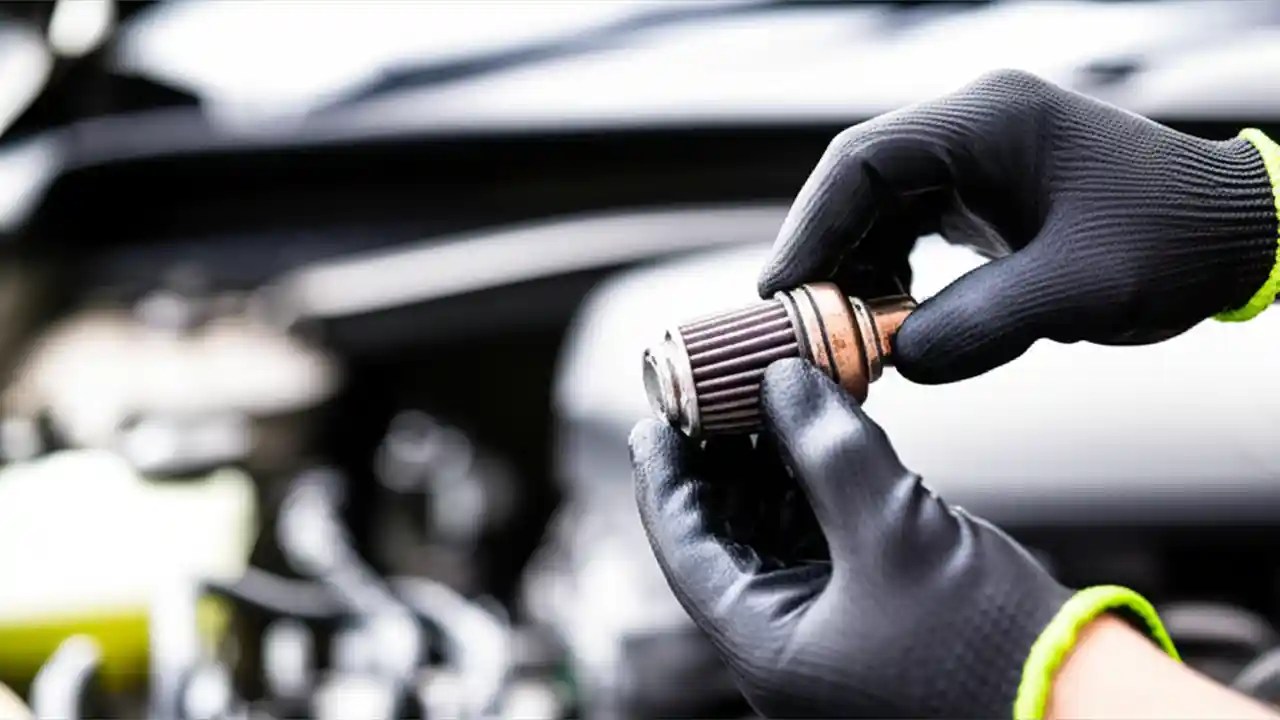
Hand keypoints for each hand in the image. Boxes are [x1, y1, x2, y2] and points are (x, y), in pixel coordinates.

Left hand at [630, 359, 1174, 717]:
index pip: (683, 543)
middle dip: (719, 457)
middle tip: (718, 387)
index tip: (657, 411)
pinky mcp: (874, 607)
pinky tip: (824, 430)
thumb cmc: (989, 655)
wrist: (1078, 707)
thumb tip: (781, 381)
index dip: (665, 471)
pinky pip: (821, 535)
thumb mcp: (895, 535)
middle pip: (724, 531)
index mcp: (764, 643)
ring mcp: (830, 623)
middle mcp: (786, 637)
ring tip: (771, 393)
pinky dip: (815, 482)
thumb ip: (831, 451)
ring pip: (773, 529)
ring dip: (770, 463)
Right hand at [759, 69, 1279, 382]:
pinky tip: (887, 317)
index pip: (861, 162)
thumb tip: (897, 360)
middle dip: (823, 252)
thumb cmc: (1174, 241)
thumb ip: (979, 325)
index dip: (810, 228)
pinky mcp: (983, 188)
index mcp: (988, 122)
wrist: (1236, 232)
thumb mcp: (1078, 291)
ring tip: (844, 331)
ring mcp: (975, 154)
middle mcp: (972, 126)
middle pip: (857, 181)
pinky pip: (908, 223)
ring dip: (852, 267)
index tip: (782, 293)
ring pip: (876, 205)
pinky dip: (886, 271)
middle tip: (801, 323)